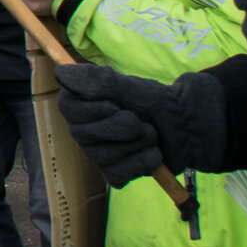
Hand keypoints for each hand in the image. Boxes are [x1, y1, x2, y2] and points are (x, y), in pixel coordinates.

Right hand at [54, 61, 226, 184]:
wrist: (185, 127)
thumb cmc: (152, 102)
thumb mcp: (127, 86)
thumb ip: (96, 80)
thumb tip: (61, 72)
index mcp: (80, 106)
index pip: (68, 107)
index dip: (94, 108)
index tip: (116, 104)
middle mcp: (82, 131)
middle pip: (85, 134)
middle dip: (122, 125)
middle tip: (139, 119)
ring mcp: (97, 155)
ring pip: (105, 155)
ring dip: (138, 143)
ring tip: (151, 135)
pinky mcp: (114, 174)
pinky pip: (120, 173)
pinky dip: (144, 162)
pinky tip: (153, 154)